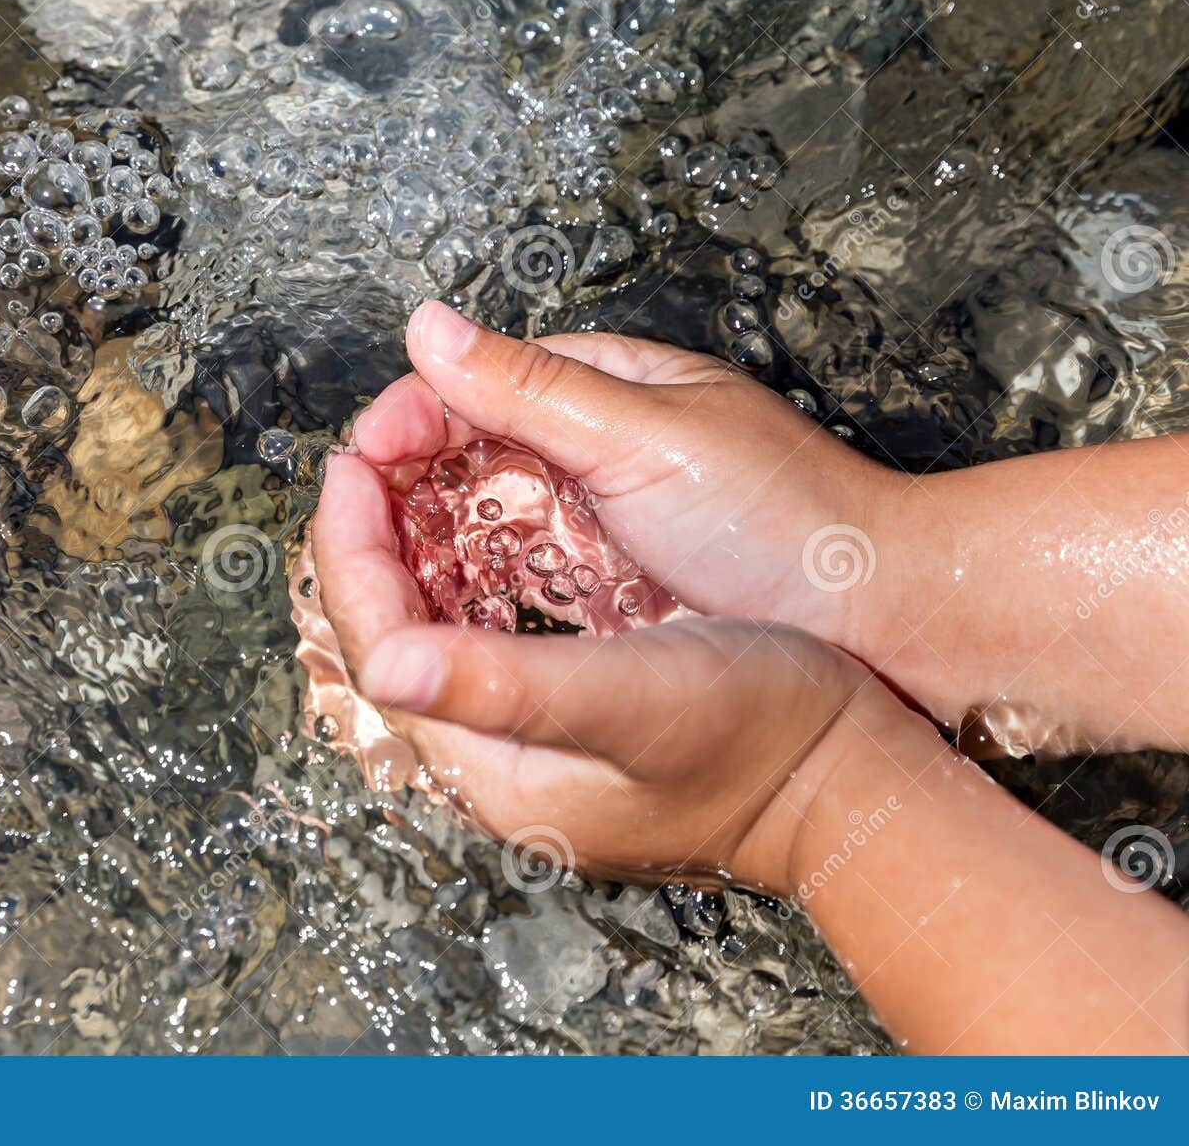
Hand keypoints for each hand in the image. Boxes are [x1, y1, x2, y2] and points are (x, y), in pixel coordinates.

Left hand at [314, 447, 906, 895]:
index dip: (350, 538)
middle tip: (388, 438)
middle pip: (393, 626)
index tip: (357, 451)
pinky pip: (488, 624)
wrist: (861, 775)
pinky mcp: (573, 710)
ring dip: (421, 535)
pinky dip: (474, 560)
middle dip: (379, 526)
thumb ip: (503, 686)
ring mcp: (532, 737)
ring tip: (421, 457)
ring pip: (436, 621)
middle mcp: (494, 761)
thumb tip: (383, 667)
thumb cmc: (766, 735)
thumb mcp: (631, 700)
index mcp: (488, 768)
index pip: (372, 638)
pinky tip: (485, 512)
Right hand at [341, 301, 1188, 754]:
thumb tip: (425, 324)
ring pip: (480, 518)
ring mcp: (596, 514)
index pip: (471, 381)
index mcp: (602, 381)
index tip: (361, 465)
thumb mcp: (646, 441)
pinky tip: (444, 621)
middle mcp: (591, 440)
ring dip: (429, 544)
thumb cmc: (788, 520)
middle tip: (355, 539)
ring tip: (385, 586)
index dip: (407, 419)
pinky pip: (517, 577)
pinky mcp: (606, 582)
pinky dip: (474, 591)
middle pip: (464, 452)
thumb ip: (529, 388)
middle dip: (405, 489)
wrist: (881, 620)